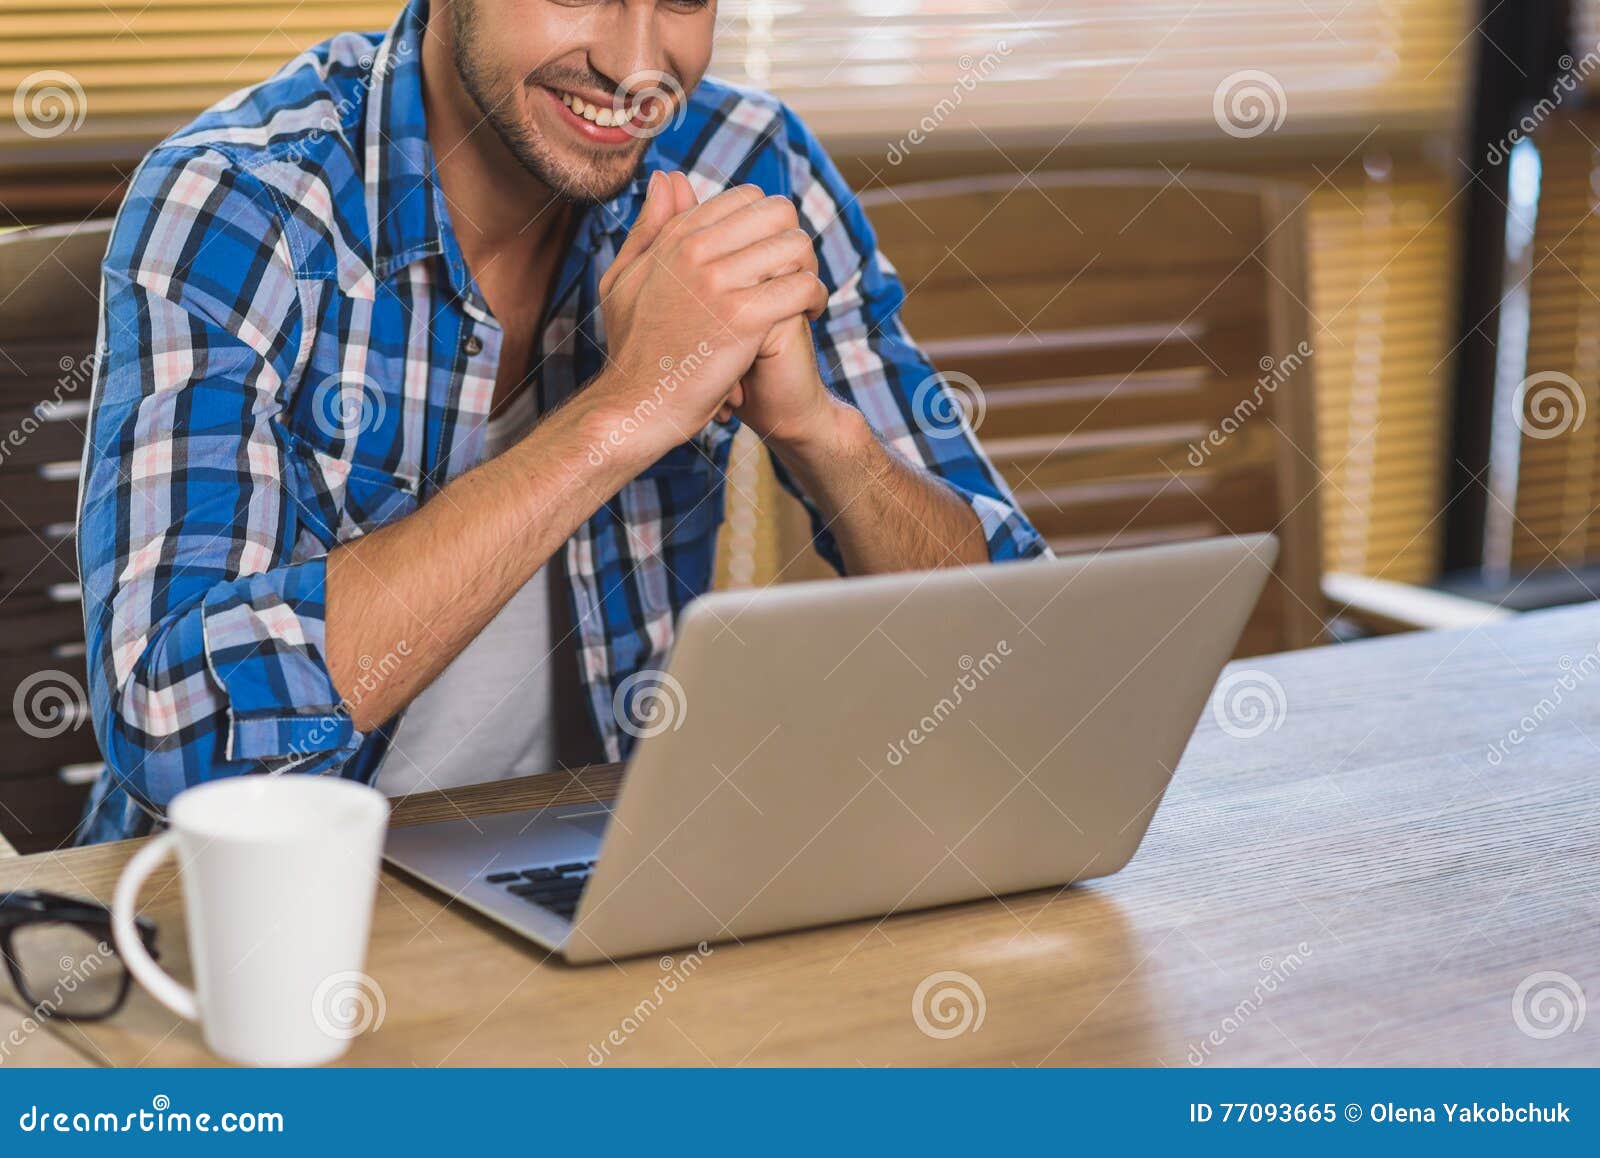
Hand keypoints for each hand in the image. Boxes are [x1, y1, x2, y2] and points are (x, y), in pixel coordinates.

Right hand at [589, 171, 826, 461]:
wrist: (634, 405)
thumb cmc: (632, 350)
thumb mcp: (624, 278)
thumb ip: (650, 226)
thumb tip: (668, 177)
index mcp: (676, 237)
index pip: (745, 199)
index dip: (766, 225)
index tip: (768, 258)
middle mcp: (696, 250)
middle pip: (777, 212)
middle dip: (792, 240)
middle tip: (792, 274)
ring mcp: (719, 282)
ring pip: (795, 244)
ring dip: (808, 269)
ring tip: (803, 298)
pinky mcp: (743, 318)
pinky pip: (801, 286)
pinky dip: (814, 300)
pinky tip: (807, 318)